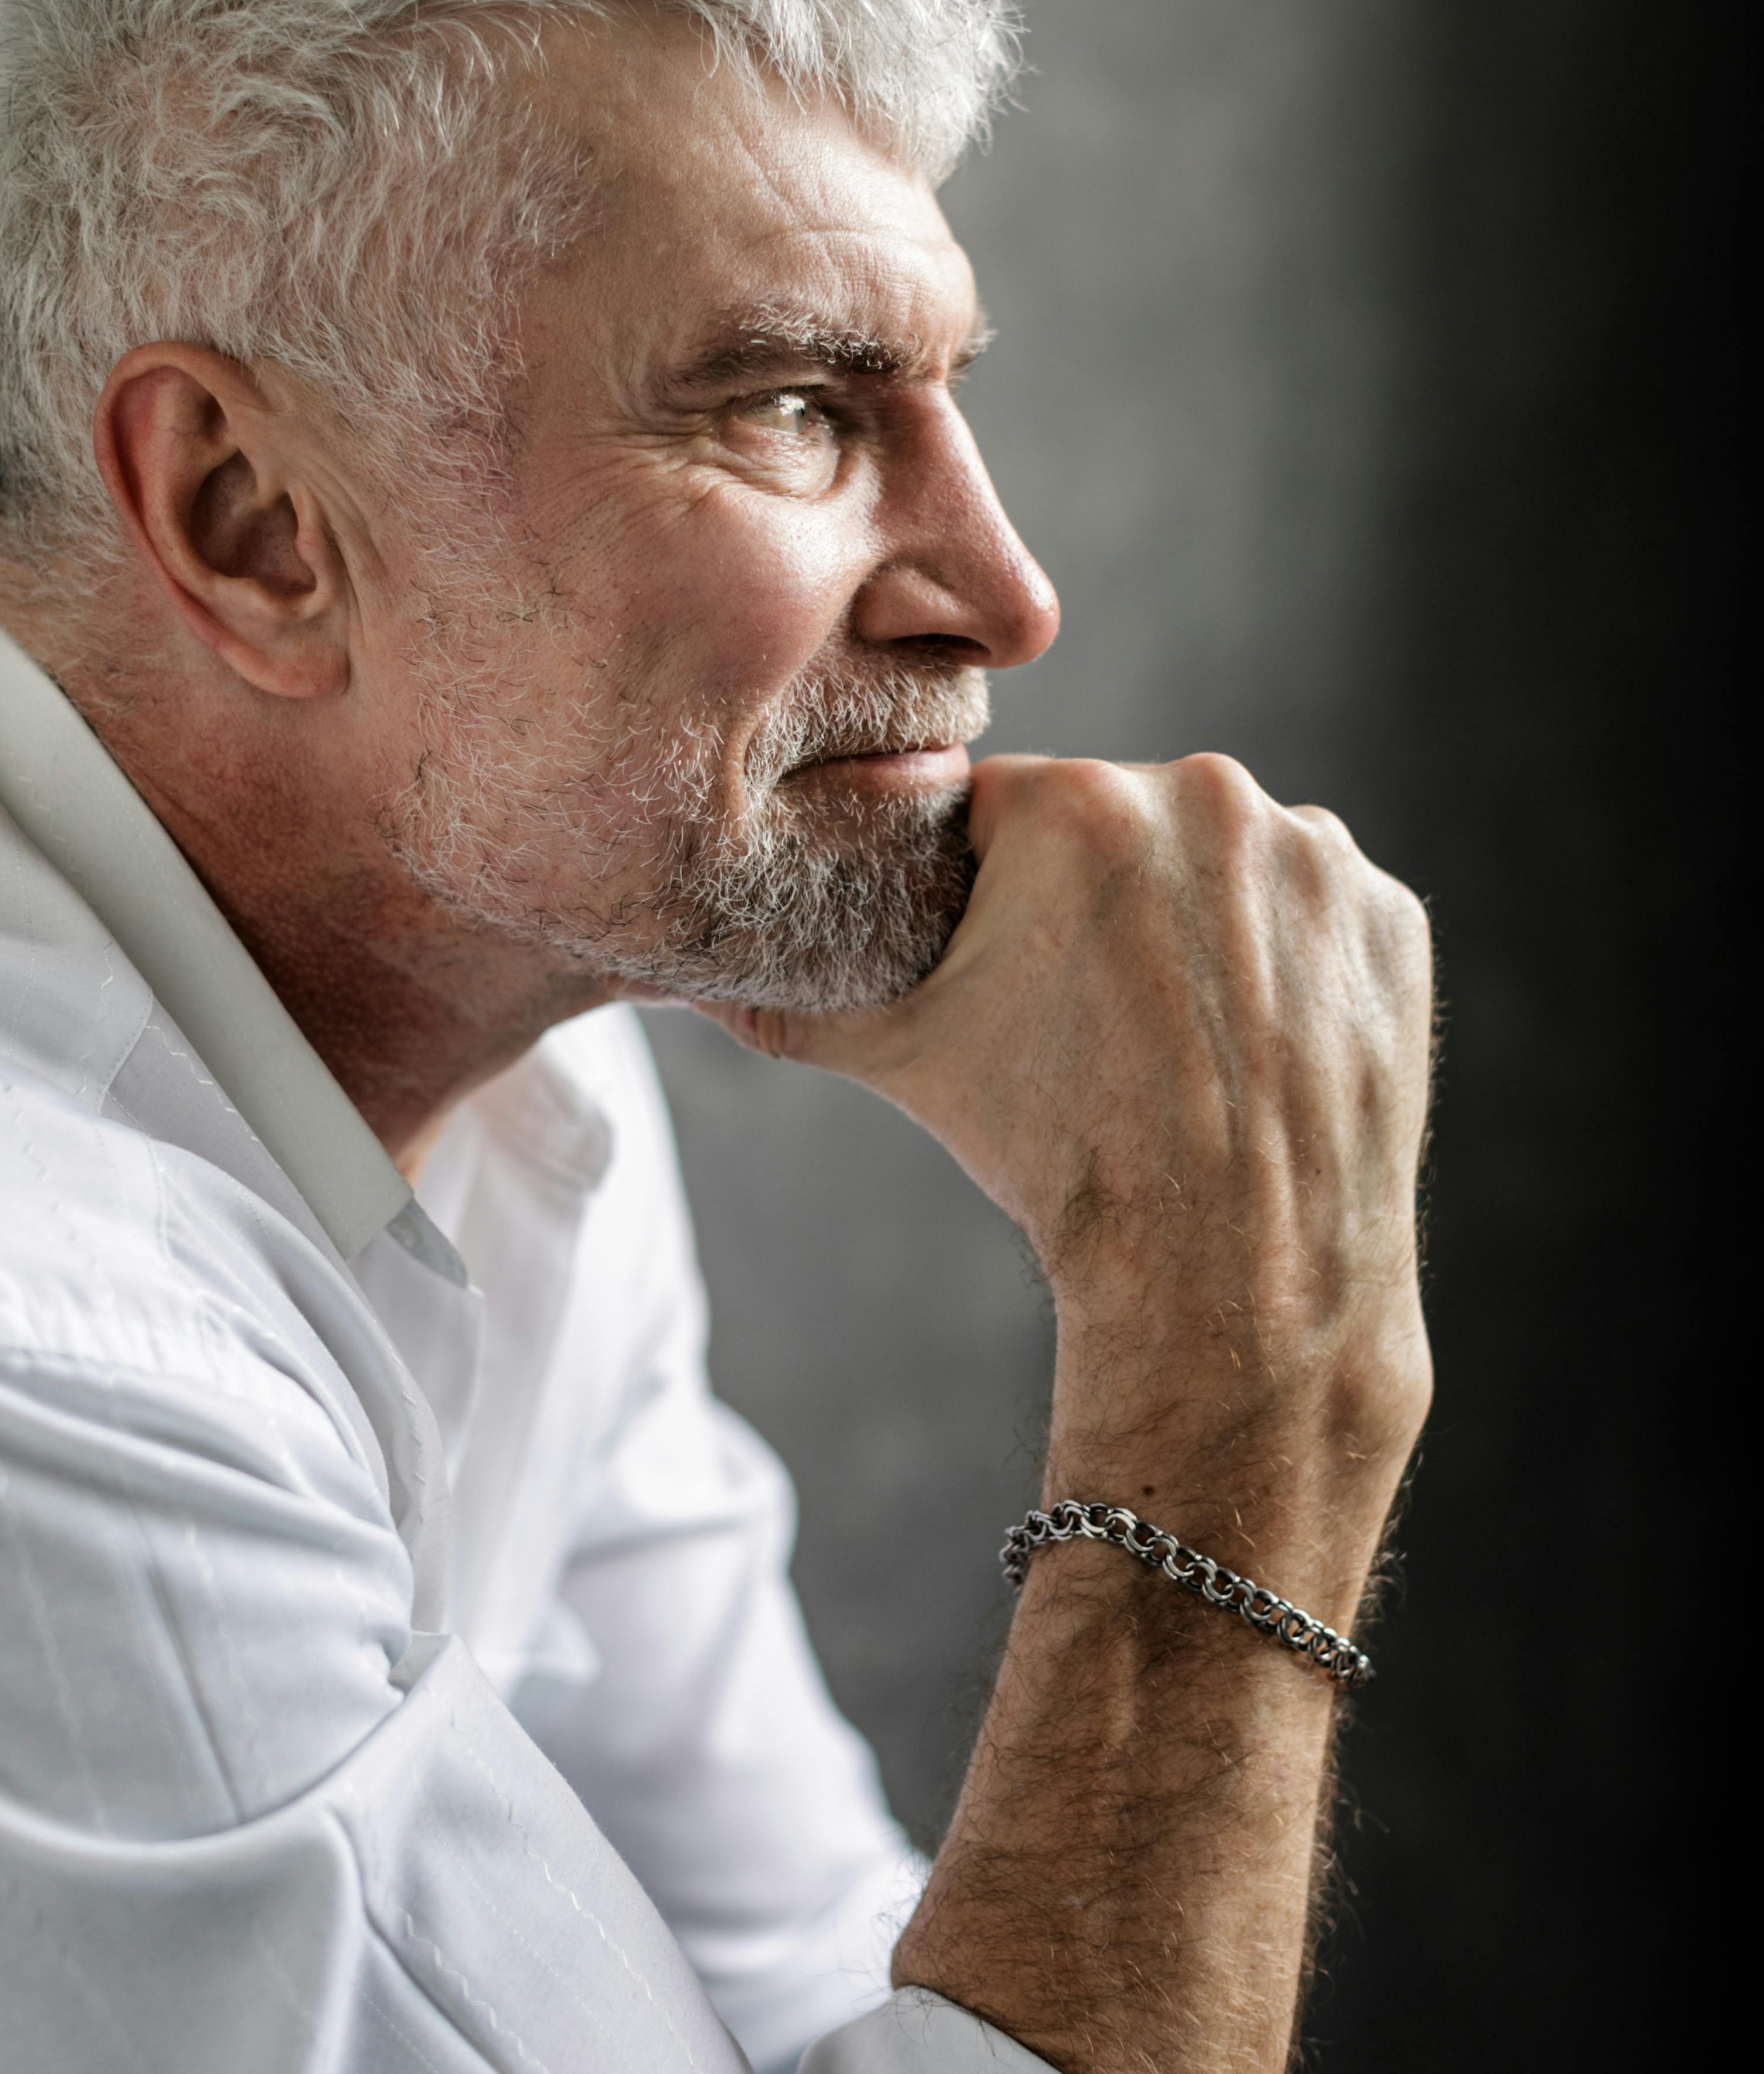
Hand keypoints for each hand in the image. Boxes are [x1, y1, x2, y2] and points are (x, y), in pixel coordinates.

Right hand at [710, 752, 1433, 1594]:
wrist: (1227, 1276)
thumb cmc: (1052, 1156)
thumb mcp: (898, 1058)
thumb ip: (786, 995)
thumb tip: (682, 973)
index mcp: (1078, 802)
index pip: (1008, 810)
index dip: (992, 892)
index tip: (1004, 969)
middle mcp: (1211, 797)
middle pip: (1121, 829)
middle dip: (1098, 904)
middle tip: (1089, 1021)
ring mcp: (1317, 857)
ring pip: (1224, 865)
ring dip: (1197, 927)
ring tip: (1176, 1040)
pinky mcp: (1391, 917)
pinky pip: (1316, 914)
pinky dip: (1288, 966)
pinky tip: (1254, 1044)